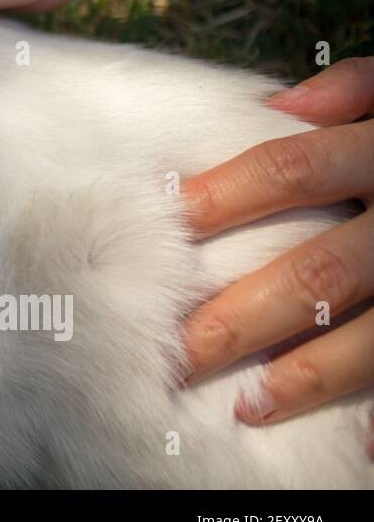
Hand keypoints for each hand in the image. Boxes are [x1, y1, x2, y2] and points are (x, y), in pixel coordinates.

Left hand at [181, 58, 373, 427]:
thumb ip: (355, 88)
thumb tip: (280, 103)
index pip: (293, 170)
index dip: (226, 195)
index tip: (168, 223)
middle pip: (319, 270)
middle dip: (245, 314)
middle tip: (183, 347)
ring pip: (372, 336)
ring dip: (307, 373)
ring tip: (246, 403)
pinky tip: (341, 433)